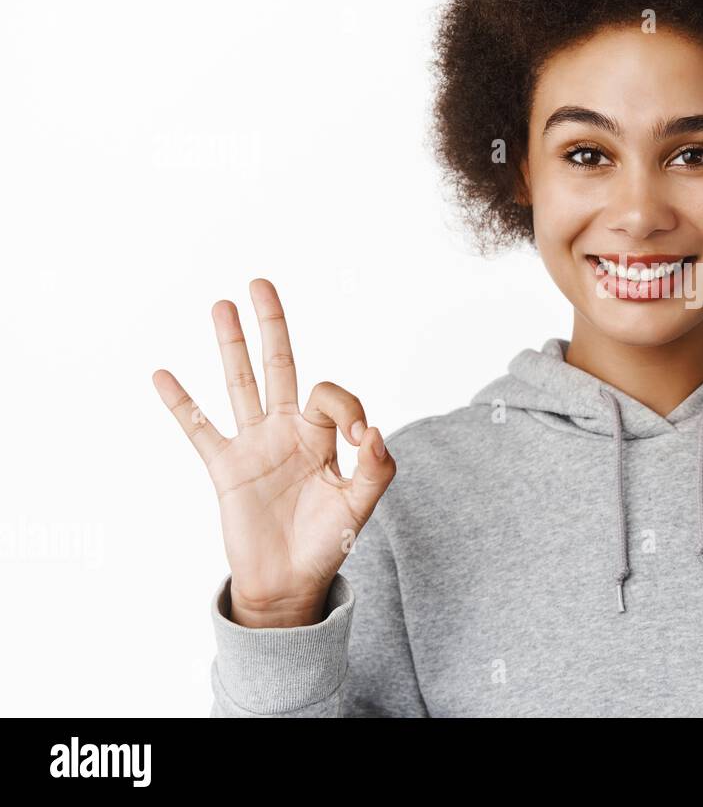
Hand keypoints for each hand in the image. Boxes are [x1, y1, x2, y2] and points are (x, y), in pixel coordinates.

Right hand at [153, 279, 395, 626]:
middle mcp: (287, 430)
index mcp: (322, 436)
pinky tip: (164, 374)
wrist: (290, 582)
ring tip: (221, 305)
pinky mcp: (225, 468)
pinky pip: (198, 429)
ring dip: (230, 346)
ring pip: (240, 384)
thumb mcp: (361, 506)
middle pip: (280, 365)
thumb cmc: (328, 542)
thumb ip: (375, 469)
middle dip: (272, 326)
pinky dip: (181, 403)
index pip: (330, 395)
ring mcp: (253, 445)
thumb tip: (373, 432)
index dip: (346, 409)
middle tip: (261, 284)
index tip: (357, 442)